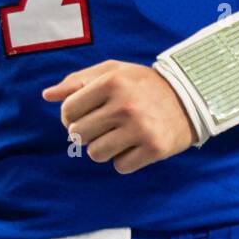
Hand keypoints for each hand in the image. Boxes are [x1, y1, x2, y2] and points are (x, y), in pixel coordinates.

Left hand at [42, 59, 195, 173]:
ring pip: (96, 154)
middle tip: (104, 125)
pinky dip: (125, 159)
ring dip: (104, 148)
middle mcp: (125, 105)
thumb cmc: (143, 84)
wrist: (191, 98)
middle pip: (78, 135)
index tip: (84, 115)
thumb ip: (77, 81)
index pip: (68, 111)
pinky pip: (120, 166)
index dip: (70, 116)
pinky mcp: (154, 149)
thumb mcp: (112, 72)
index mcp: (111, 82)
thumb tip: (47, 95)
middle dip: (86, 133)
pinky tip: (136, 144)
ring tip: (120, 135)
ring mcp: (140, 128)